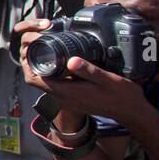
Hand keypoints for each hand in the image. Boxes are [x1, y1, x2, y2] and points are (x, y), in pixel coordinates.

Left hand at [16, 18, 151, 125]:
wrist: (130, 111)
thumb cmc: (122, 96)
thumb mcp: (108, 79)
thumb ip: (89, 71)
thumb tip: (71, 60)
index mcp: (67, 92)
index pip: (35, 80)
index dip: (28, 65)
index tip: (30, 50)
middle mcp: (63, 99)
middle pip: (37, 81)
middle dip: (33, 65)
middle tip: (38, 48)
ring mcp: (66, 101)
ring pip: (45, 84)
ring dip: (43, 70)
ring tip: (48, 52)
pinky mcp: (72, 100)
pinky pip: (55, 87)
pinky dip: (53, 76)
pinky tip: (62, 64)